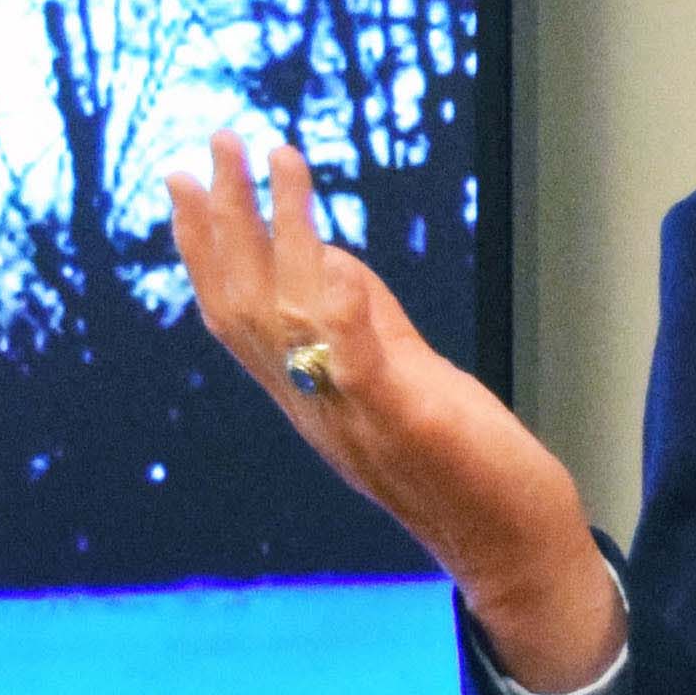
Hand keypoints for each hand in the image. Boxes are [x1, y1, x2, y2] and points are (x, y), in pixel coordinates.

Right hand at [167, 130, 625, 690]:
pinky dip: (344, 315)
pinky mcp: (413, 427)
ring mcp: (359, 418)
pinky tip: (333, 261)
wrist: (511, 554)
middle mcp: (317, 407)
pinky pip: (362, 370)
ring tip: (278, 155)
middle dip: (227, 219)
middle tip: (216, 140)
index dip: (204, 247)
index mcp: (309, 394)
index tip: (184, 180)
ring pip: (296, 319)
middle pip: (250, 305)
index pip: (237, 314)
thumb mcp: (402, 378)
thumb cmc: (463, 466)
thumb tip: (325, 257)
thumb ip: (363, 321)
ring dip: (283, 233)